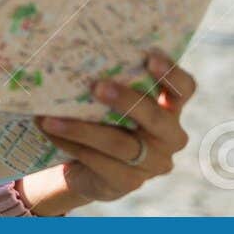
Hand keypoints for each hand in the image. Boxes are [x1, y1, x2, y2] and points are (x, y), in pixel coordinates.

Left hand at [24, 49, 195, 210]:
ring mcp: (152, 163)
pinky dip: (71, 143)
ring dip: (82, 129)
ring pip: (120, 144)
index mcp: (169, 108)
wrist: (87, 165)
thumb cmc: (100, 119)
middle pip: (156, 118)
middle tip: (96, 86)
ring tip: (49, 117)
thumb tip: (65, 51)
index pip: (184, 89)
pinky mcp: (129, 182)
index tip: (150, 58)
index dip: (172, 75)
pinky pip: (99, 162)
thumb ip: (105, 80)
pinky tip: (49, 130)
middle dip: (127, 101)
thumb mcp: (107, 100)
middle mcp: (169, 136)